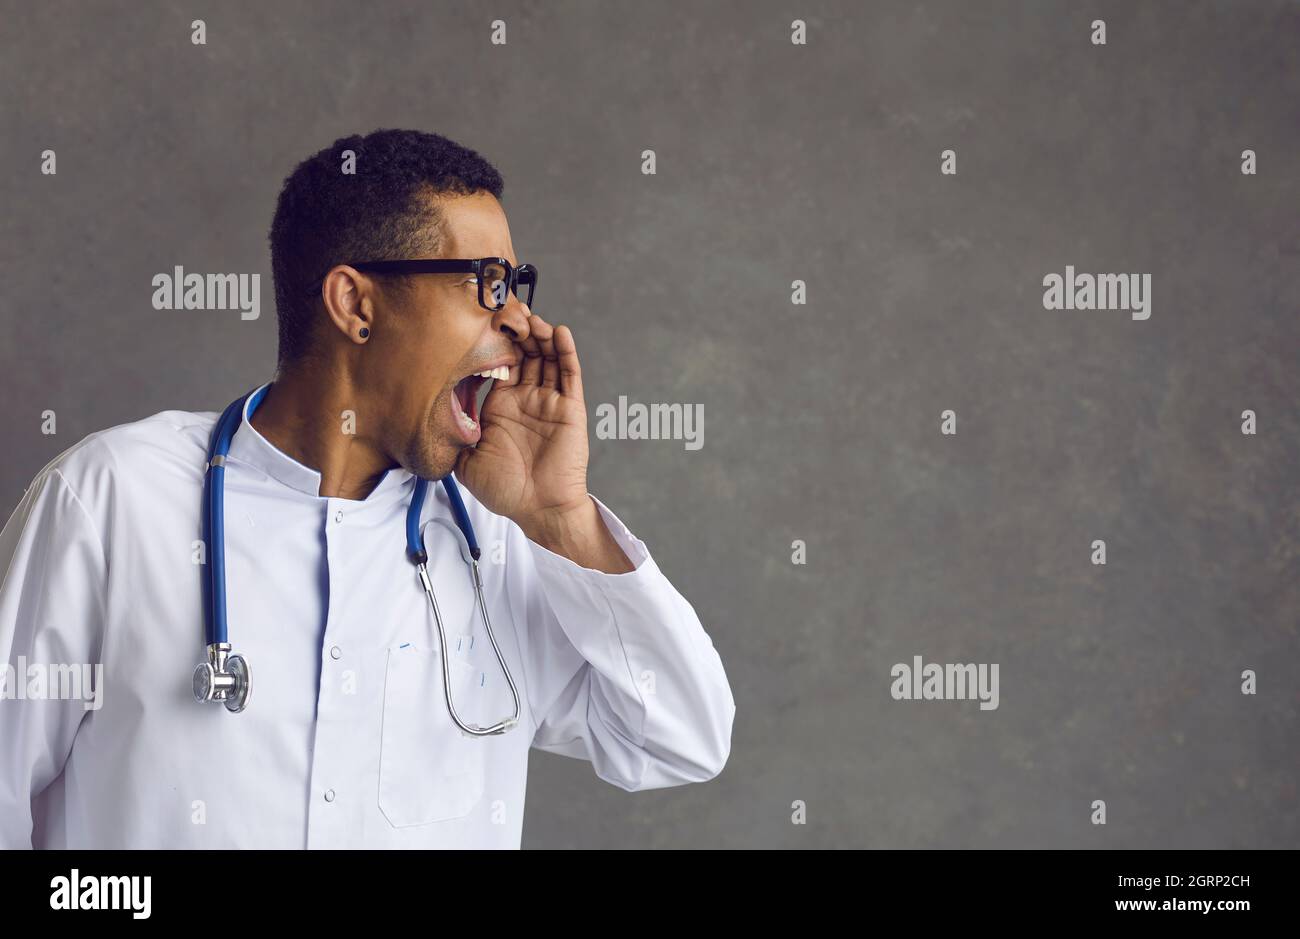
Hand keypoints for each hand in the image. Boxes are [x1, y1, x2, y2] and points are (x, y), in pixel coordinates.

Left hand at [455, 314, 590, 530]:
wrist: (538, 509)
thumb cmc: (505, 491)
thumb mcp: (465, 463)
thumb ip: (453, 438)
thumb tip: (431, 419)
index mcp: (501, 407)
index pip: (499, 364)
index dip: (494, 343)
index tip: (484, 323)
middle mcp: (526, 399)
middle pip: (525, 353)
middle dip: (518, 330)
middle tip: (509, 310)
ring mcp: (549, 401)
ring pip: (547, 357)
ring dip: (541, 334)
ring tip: (532, 317)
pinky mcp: (569, 407)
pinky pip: (569, 374)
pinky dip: (565, 352)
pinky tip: (558, 332)